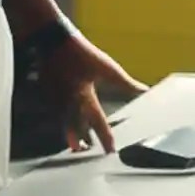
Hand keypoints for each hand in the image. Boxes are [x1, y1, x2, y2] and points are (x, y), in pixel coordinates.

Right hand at [37, 34, 147, 152]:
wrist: (53, 43)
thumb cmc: (82, 55)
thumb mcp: (108, 69)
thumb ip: (126, 84)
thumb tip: (146, 90)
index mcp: (84, 97)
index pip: (98, 124)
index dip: (105, 138)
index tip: (110, 151)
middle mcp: (69, 103)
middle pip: (77, 129)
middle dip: (83, 141)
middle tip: (89, 153)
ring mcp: (55, 101)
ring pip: (65, 125)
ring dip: (72, 135)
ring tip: (77, 147)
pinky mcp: (48, 96)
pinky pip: (57, 115)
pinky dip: (63, 123)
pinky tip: (66, 126)